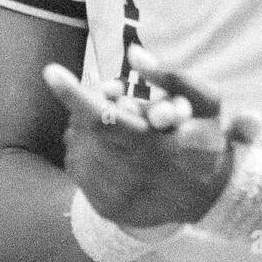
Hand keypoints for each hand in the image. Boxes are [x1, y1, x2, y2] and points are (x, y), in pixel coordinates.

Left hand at [44, 47, 254, 228]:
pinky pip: (78, 167)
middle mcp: (130, 175)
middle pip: (86, 127)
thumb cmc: (206, 142)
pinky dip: (87, 149)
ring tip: (117, 124)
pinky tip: (110, 147)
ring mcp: (115, 195)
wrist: (210, 199)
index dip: (74, 95)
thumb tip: (133, 53)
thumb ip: (171, 75)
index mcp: (154, 146)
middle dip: (89, 104)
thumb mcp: (205, 102)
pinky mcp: (106, 207)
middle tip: (111, 96)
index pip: (104, 118)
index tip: (52, 72)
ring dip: (88, 127)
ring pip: (78, 146)